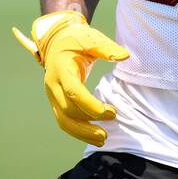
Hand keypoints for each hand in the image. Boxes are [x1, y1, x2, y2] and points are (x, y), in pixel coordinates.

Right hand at [13, 11, 128, 145]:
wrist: (56, 41)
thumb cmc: (76, 39)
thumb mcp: (90, 38)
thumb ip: (106, 48)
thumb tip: (125, 56)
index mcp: (61, 69)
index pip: (73, 92)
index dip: (91, 105)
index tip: (111, 112)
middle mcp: (52, 85)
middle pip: (67, 111)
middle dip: (89, 122)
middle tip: (111, 123)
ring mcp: (52, 95)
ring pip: (63, 121)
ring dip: (82, 133)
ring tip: (104, 139)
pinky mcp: (56, 102)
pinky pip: (65, 121)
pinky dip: (79, 131)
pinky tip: (95, 135)